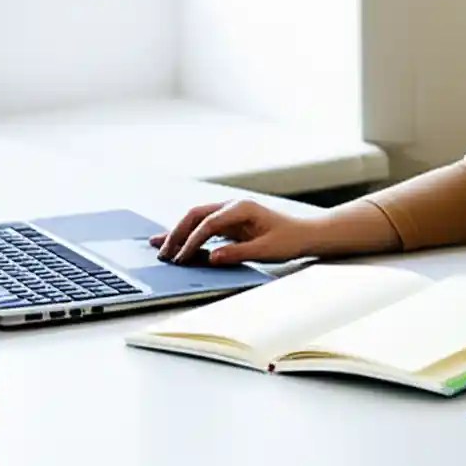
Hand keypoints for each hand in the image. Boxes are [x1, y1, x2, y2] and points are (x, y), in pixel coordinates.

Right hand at [149, 199, 319, 265]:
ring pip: (196, 218)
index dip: (192, 241)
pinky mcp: (229, 222)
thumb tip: (211, 258)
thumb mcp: (266, 250)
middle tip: (164, 254)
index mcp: (242, 209)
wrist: (305, 234)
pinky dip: (188, 235)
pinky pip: (203, 226)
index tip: (181, 259)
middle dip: (177, 234)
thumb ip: (238, 253)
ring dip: (178, 233)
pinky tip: (174, 243)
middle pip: (196, 215)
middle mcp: (232, 206)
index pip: (208, 223)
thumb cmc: (290, 240)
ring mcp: (230, 212)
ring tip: (160, 248)